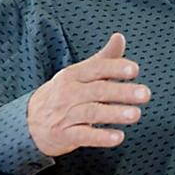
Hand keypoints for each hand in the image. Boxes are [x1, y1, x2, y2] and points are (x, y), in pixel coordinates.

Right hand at [27, 33, 150, 156]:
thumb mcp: (79, 74)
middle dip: (122, 92)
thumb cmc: (64, 94)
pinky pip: (84, 136)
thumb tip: (119, 37)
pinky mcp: (64, 135)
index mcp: (74, 74)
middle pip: (98, 90)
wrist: (29, 121)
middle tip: (145, 94)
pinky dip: (100, 137)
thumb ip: (103, 59)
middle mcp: (69, 93)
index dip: (115, 68)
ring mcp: (65, 114)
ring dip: (114, 113)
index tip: (134, 70)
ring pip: (92, 112)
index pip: (96, 68)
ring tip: (135, 114)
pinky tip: (118, 137)